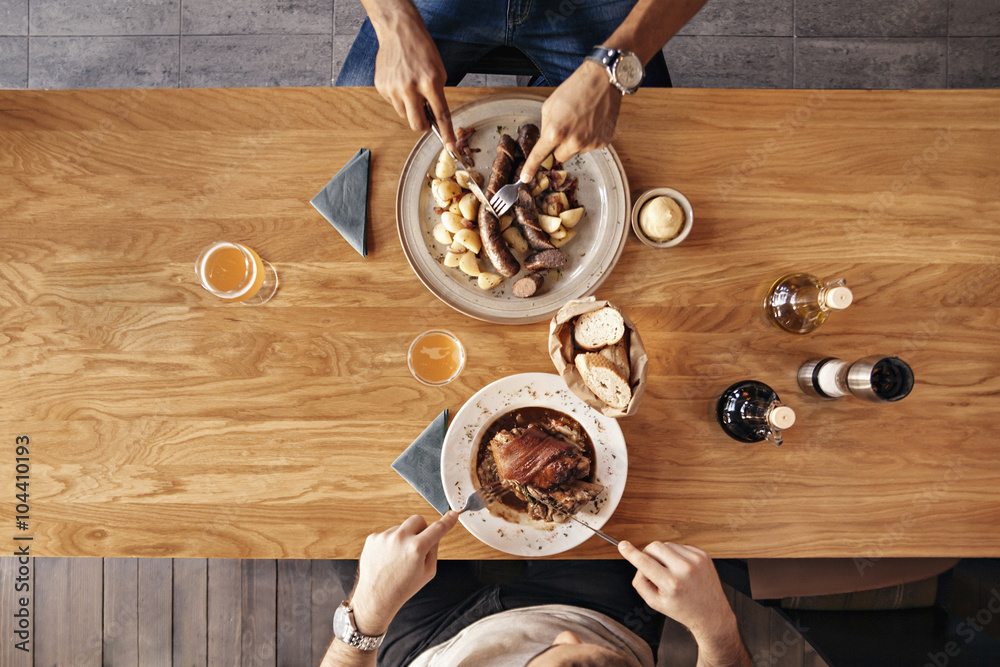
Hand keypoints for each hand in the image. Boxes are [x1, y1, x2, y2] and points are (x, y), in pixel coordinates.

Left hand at [351, 511, 458, 634]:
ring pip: (401, 528)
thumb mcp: (428, 572)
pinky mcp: (372, 538)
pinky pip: (387, 534)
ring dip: (403, 538)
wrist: (376, 597)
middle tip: (417, 544)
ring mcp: (384, 537)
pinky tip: (387, 558)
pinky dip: (389, 543)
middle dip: (421, 529)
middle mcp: (400, 538)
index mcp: (416, 548)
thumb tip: (435, 534)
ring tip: (397, 558)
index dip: (447, 521)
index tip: (452, 515)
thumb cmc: (403, 588)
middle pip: (418, 520)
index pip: (437, 528)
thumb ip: (434, 550)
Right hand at [370, 4, 455, 150]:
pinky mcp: (381, 86)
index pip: (441, 115)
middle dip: (423, 125)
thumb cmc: (422, 50)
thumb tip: (433, 118)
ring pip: (404, 115)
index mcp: (430, 82)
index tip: (450, 148)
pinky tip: (400, 81)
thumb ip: (436, 95)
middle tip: (426, 117)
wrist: (399, 32)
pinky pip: (392, 103)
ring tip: (411, 88)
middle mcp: (411, 87)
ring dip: (410, 108)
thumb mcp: (438, 71)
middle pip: (417, 124)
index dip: (446, 134)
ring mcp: (394, 88)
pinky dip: (398, 97)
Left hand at [520, 62, 621, 182]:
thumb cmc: (575, 88)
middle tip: (565, 128)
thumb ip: (546, 127)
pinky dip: (590, 137)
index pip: (539, 156)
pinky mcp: (603, 142)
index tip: (525, 178)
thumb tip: (547, 140)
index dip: (530, 168)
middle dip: (559, 146)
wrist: (603, 80)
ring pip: (576, 151)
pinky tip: (592, 121)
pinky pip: (591, 146)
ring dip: (576, 141)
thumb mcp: (549, 106)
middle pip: (560, 157)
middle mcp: (573, 142)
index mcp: (555, 132)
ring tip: (581, 120)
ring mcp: (590, 143)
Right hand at [619, 540, 737, 643]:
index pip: (644, 562)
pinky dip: (676, 555)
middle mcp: (685, 570)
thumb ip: (640, 582)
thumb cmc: (682, 609)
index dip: (630, 553)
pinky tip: (681, 569)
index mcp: (671, 584)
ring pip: (667, 545)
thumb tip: (636, 561)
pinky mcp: (703, 555)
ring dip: (663, 555)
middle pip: (654, 546)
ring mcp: (696, 560)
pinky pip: (680, 546)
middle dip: (648, 554)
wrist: (711, 613)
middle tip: (652, 567)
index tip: (622, 545)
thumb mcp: (655, 603)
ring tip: (671, 572)